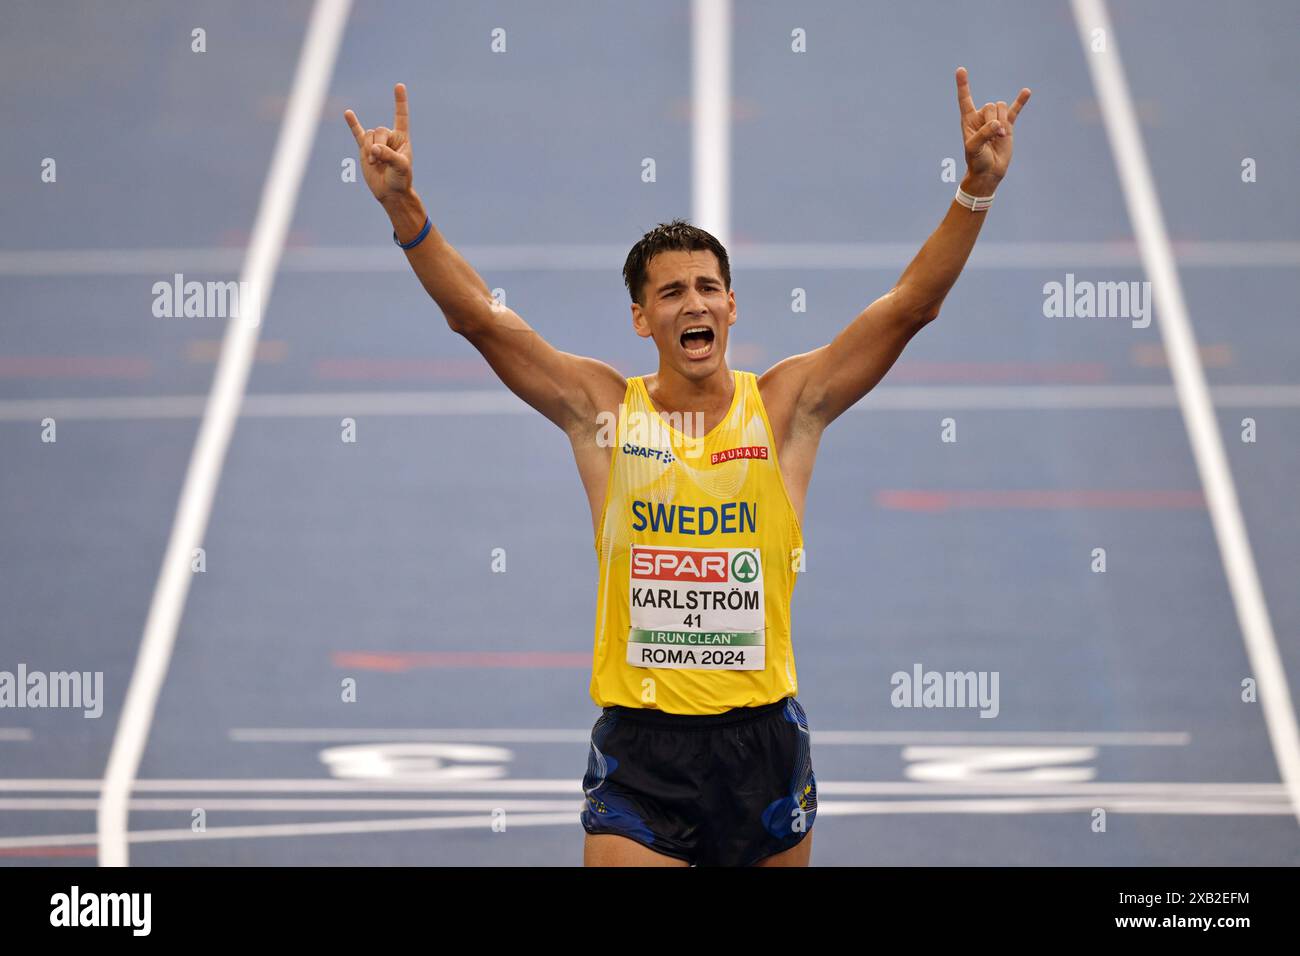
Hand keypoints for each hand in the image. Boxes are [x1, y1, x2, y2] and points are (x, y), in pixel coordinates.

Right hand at [344, 83, 412, 203]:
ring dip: (369, 150)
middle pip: (379, 130)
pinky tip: (348, 113)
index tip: (399, 86)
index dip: (400, 102)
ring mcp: (376, 143)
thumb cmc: (401, 179)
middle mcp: (389, 137)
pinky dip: (353, 124)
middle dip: (379, 145)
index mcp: (402, 138)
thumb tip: (372, 149)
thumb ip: (388, 155)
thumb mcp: (400, 167)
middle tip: (380, 162)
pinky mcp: (364, 149)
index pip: (401, 116)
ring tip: (375, 164)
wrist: (390, 192)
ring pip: (368, 136)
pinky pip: (357, 133)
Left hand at [955, 67, 1029, 189]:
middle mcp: (982, 117)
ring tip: (1000, 138)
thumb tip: (998, 124)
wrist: (989, 172)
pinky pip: (1015, 110)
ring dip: (1003, 122)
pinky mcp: (1007, 125)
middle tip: (993, 137)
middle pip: (990, 106)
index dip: (963, 85)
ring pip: (1002, 108)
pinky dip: (1021, 101)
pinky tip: (1027, 92)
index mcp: (968, 120)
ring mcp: (995, 120)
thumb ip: (984, 134)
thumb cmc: (976, 161)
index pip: (965, 99)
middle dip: (993, 120)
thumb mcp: (974, 148)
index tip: (961, 70)